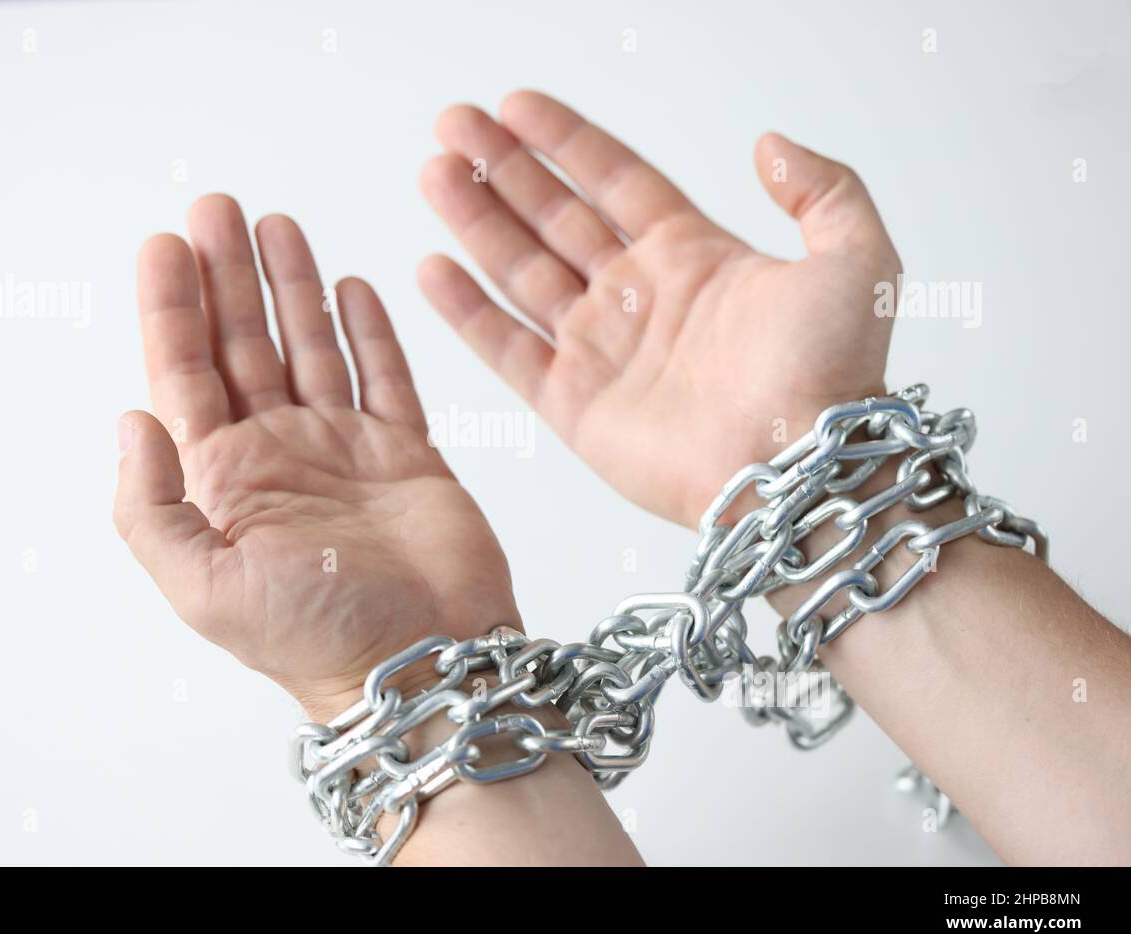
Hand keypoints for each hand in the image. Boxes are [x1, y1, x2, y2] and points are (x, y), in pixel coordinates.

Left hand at [114, 195, 518, 718]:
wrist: (424, 662)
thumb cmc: (316, 638)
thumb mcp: (203, 587)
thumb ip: (153, 507)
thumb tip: (132, 419)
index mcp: (224, 481)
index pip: (185, 374)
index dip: (172, 307)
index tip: (165, 243)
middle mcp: (279, 455)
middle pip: (245, 345)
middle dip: (228, 276)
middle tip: (217, 208)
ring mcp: (344, 451)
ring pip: (311, 348)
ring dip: (292, 288)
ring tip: (277, 225)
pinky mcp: (406, 455)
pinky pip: (384, 377)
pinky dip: (368, 332)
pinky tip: (349, 288)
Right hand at [418, 91, 898, 527]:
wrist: (797, 468)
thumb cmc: (832, 374)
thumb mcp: (859, 258)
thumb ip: (823, 189)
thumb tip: (768, 143)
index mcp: (694, 257)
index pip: (615, 181)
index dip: (565, 141)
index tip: (516, 105)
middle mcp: (639, 300)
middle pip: (555, 218)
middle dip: (503, 168)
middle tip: (454, 123)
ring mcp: (602, 352)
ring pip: (521, 271)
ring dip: (476, 221)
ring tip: (435, 172)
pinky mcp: (574, 406)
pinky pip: (507, 350)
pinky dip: (466, 313)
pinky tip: (433, 268)